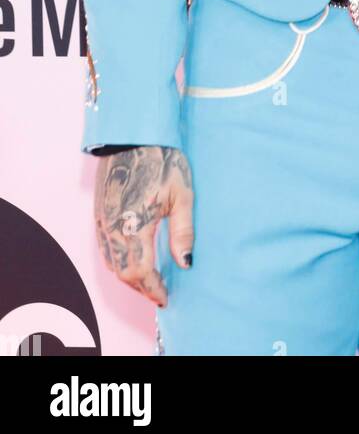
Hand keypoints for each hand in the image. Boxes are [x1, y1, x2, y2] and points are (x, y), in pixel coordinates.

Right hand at [94, 146, 193, 305]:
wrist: (133, 135)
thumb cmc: (162, 159)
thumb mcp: (182, 194)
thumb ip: (183, 232)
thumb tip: (185, 263)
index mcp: (133, 226)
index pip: (140, 273)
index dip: (153, 289)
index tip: (167, 298)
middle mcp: (112, 229)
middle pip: (123, 273)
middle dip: (142, 287)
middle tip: (161, 293)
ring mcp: (101, 222)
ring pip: (112, 263)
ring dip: (130, 276)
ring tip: (150, 280)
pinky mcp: (98, 214)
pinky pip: (105, 249)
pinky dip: (119, 261)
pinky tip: (134, 259)